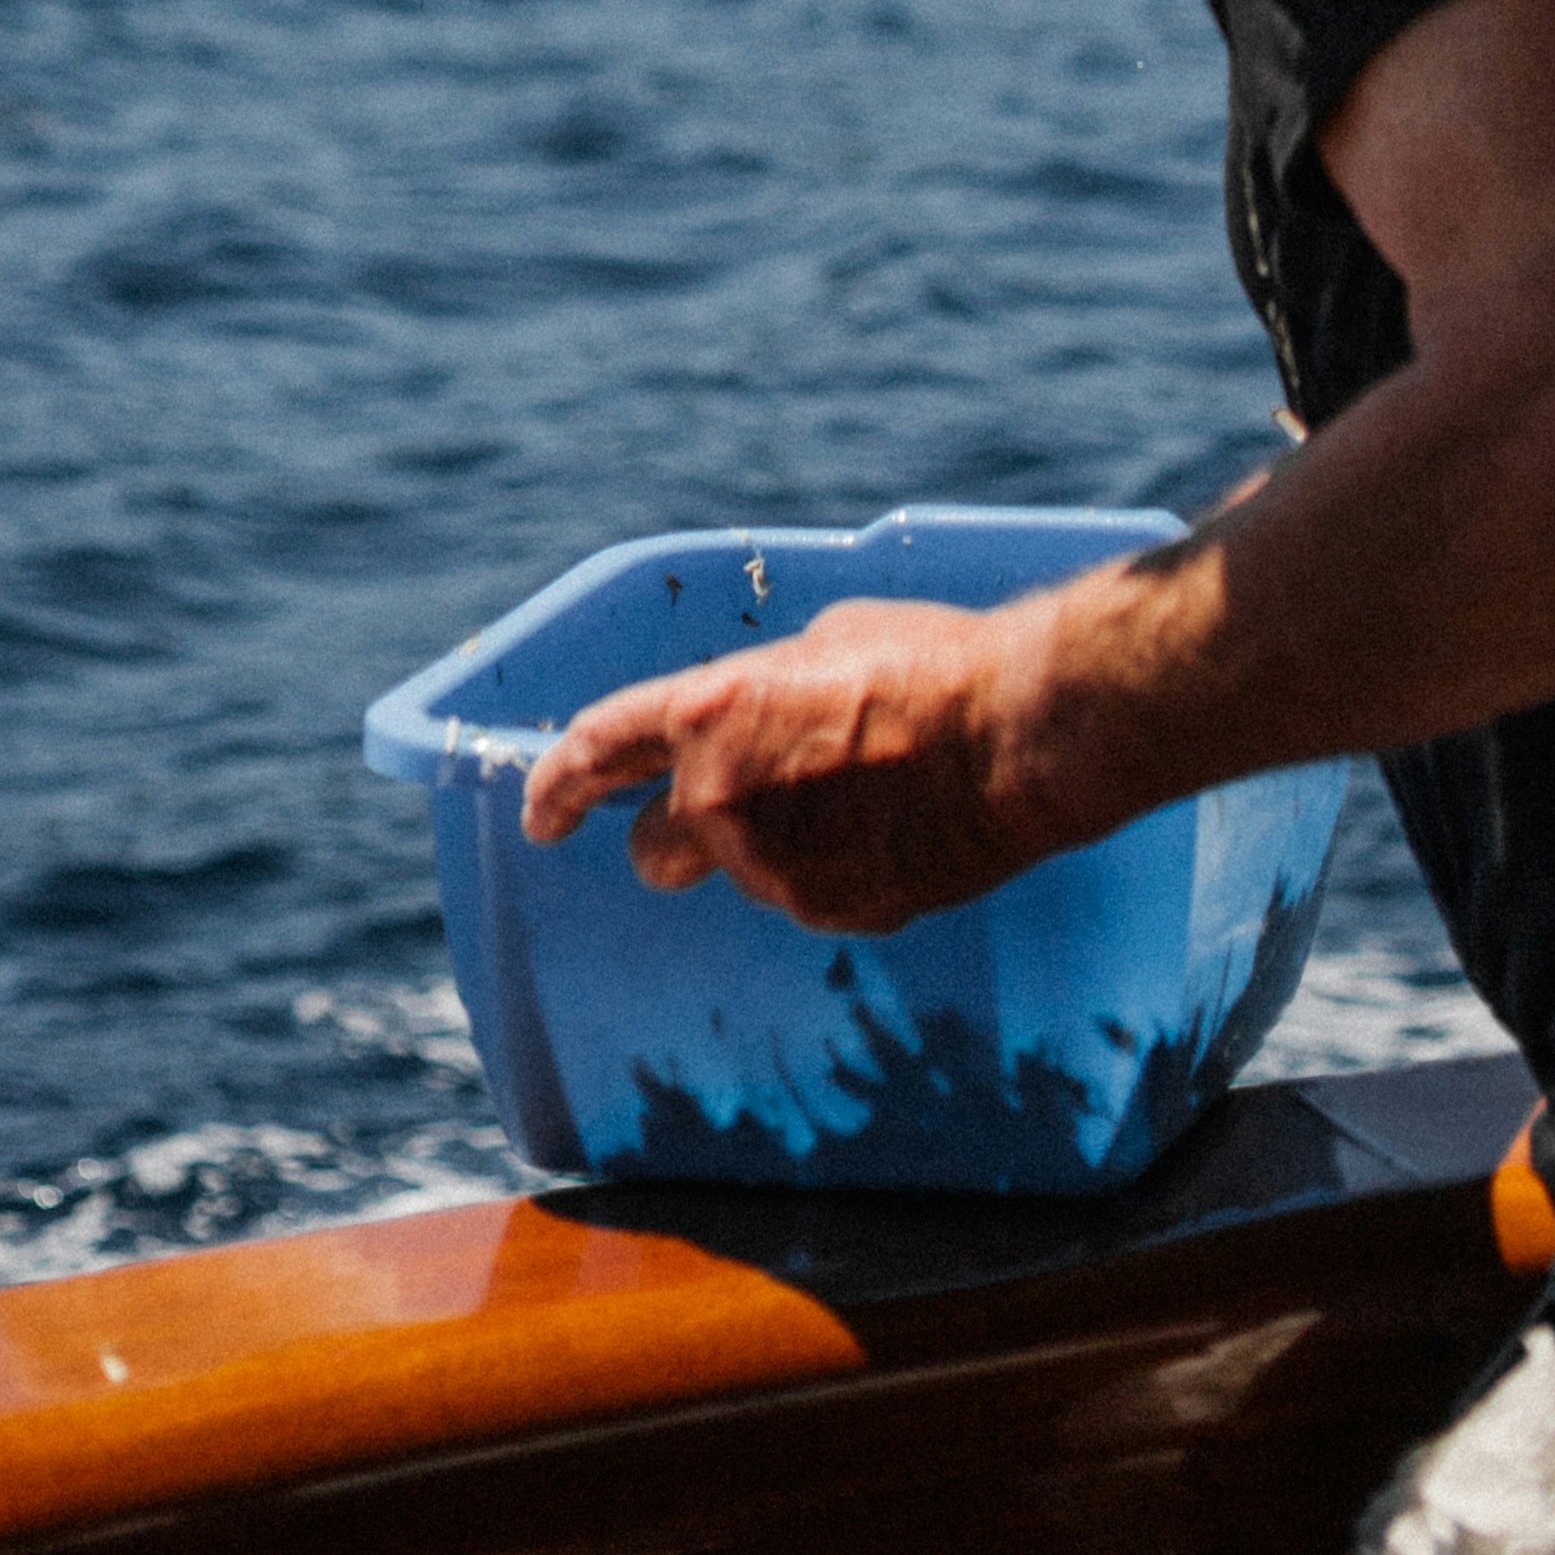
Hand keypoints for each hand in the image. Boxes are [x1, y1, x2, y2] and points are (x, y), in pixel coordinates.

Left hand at [517, 596, 1047, 930]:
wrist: (1014, 736)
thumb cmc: (927, 664)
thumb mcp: (825, 642)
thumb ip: (762, 692)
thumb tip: (757, 721)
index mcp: (711, 716)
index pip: (600, 753)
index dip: (557, 786)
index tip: (540, 816)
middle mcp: (722, 801)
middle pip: (654, 848)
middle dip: (678, 832)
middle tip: (735, 803)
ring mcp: (774, 870)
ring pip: (744, 869)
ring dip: (775, 842)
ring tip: (863, 792)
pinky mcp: (829, 912)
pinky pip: (806, 892)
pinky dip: (831, 867)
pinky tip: (892, 827)